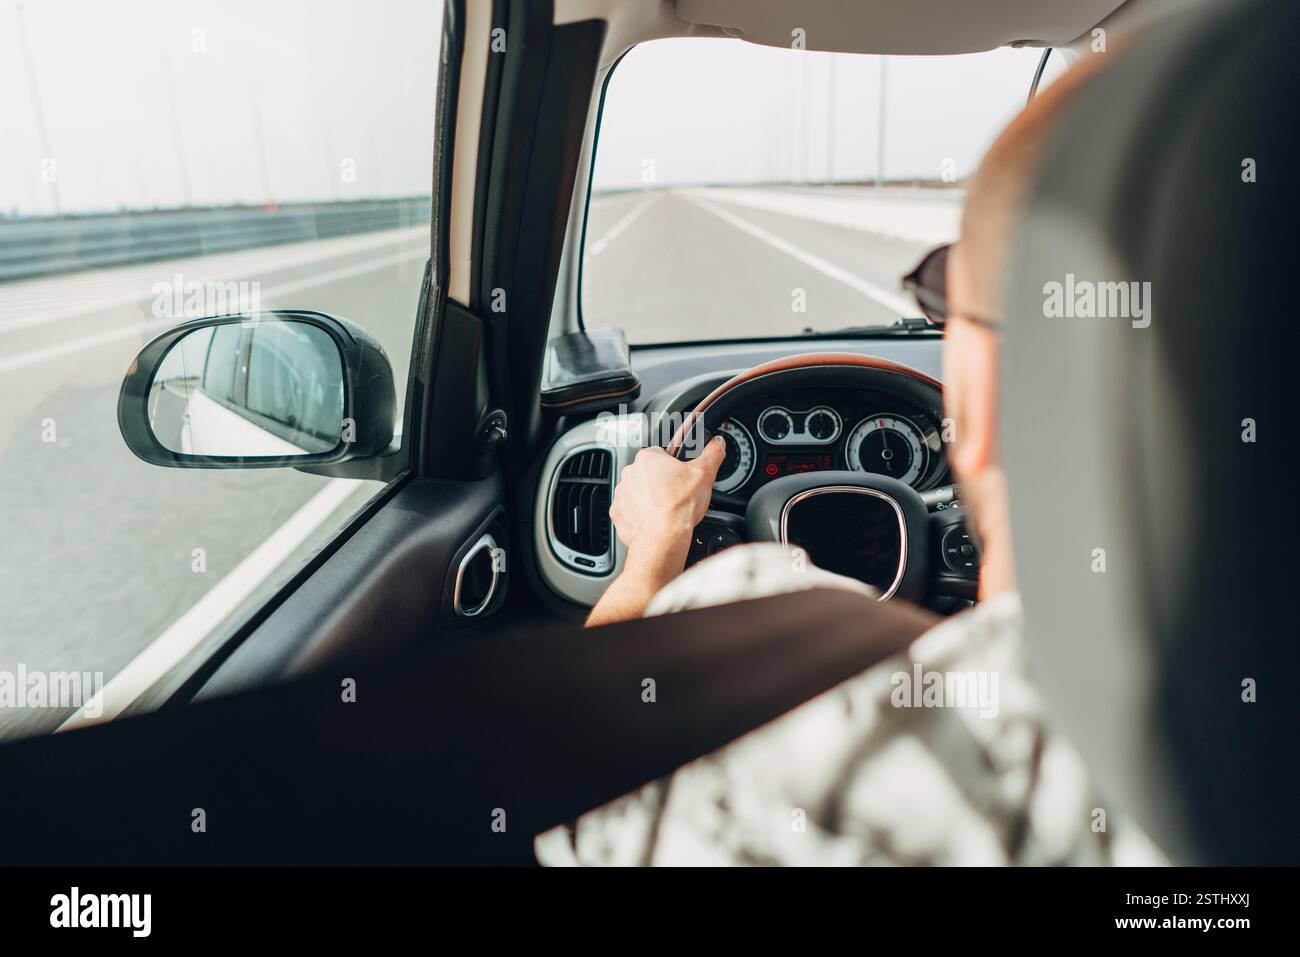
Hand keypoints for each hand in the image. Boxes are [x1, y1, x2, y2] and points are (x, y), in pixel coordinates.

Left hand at [586, 436, 726, 626]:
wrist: (662, 538)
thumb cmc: (679, 508)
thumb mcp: (705, 475)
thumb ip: (712, 454)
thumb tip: (717, 444)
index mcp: (648, 458)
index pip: (662, 454)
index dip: (675, 467)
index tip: (681, 478)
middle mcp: (630, 473)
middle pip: (649, 473)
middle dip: (662, 482)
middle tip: (677, 494)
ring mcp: (621, 493)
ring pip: (639, 491)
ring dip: (650, 497)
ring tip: (666, 508)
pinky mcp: (618, 512)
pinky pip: (630, 509)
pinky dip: (641, 514)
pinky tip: (654, 518)